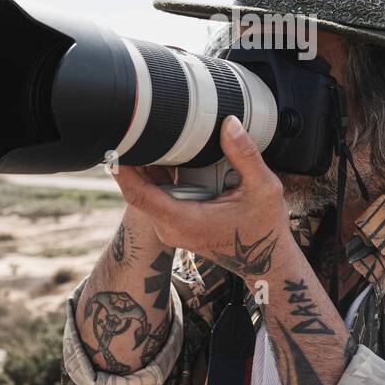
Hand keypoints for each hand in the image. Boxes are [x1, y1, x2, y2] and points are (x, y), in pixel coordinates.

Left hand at [112, 115, 292, 278]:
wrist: (266, 261)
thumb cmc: (265, 228)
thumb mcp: (263, 187)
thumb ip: (245, 155)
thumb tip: (229, 124)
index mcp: (184, 220)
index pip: (138, 195)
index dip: (123, 170)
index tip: (117, 144)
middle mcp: (171, 228)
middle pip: (138, 191)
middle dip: (135, 161)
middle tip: (137, 128)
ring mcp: (172, 229)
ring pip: (146, 195)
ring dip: (146, 169)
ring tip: (151, 137)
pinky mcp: (177, 226)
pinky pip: (157, 200)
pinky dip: (158, 179)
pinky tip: (168, 157)